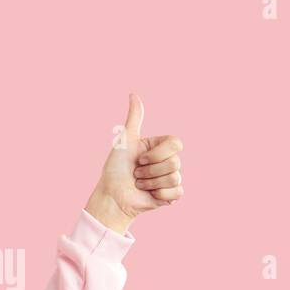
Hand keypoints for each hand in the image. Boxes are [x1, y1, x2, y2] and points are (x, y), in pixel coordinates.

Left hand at [85, 93, 183, 232]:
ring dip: (151, 183)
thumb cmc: (116, 168)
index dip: (158, 153)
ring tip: (139, 184)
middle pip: (175, 162)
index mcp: (160, 147)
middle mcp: (167, 161)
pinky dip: (160, 194)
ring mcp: (170, 178)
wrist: (112, 195)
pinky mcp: (171, 195)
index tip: (140, 158)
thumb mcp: (125, 140)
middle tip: (136, 173)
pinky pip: (177, 192)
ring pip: (174, 177)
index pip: (176, 144)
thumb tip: (133, 94)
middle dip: (150, 170)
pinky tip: (149, 195)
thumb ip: (134, 118)